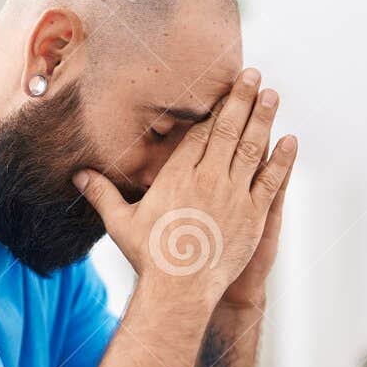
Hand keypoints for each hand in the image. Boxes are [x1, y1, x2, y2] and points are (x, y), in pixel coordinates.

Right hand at [73, 68, 295, 309]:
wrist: (179, 291)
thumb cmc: (149, 258)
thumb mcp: (120, 223)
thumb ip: (101, 194)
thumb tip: (76, 175)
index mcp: (177, 175)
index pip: (199, 132)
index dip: (213, 108)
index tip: (222, 90)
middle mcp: (208, 178)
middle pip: (228, 129)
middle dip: (241, 99)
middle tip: (253, 74)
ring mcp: (234, 195)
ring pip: (253, 148)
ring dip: (264, 118)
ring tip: (272, 95)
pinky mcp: (253, 216)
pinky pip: (271, 180)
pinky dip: (282, 159)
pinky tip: (290, 140)